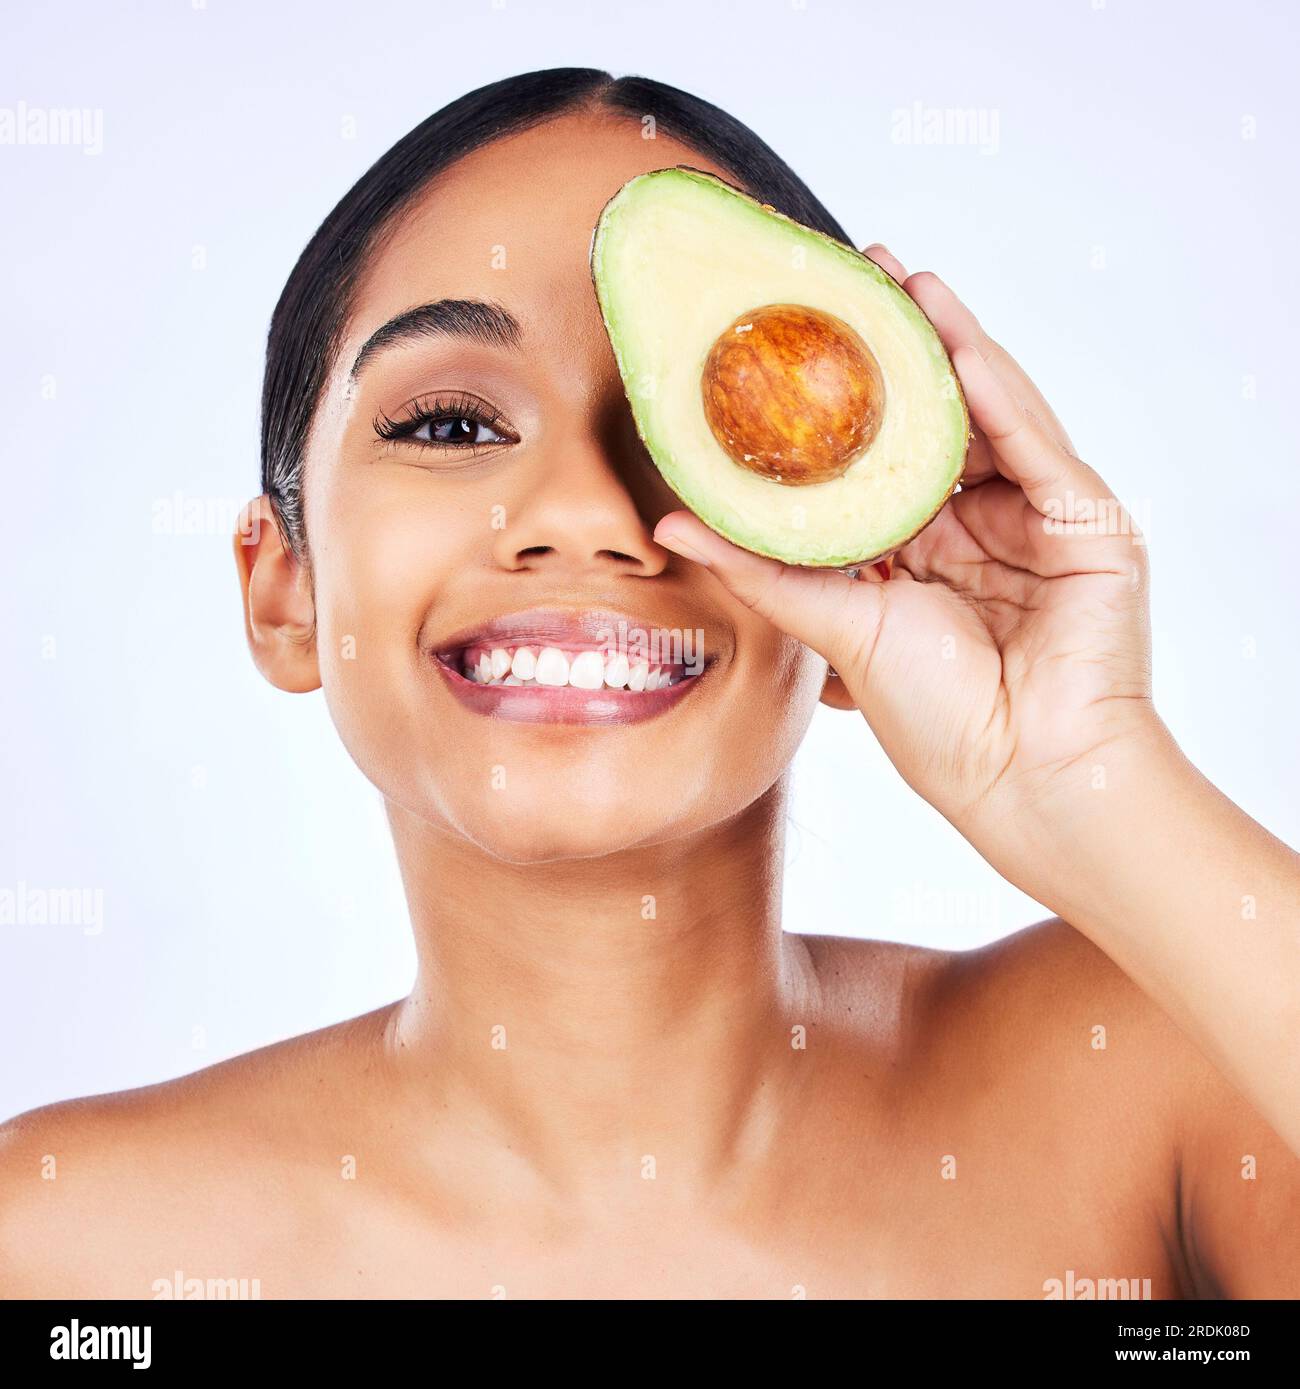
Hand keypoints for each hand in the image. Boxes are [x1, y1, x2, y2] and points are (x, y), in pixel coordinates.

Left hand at [654, 249, 1159, 855]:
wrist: (1026, 779)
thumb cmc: (941, 721)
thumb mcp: (835, 625)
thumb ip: (761, 569)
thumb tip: (671, 525)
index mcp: (926, 555)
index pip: (885, 457)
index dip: (850, 399)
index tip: (805, 339)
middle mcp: (983, 528)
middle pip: (940, 420)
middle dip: (902, 349)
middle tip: (857, 275)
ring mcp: (1040, 522)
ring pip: (992, 415)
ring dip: (951, 344)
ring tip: (905, 279)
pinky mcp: (1088, 525)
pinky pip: (1036, 444)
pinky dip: (997, 392)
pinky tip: (957, 344)